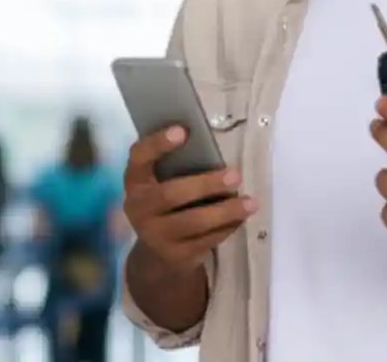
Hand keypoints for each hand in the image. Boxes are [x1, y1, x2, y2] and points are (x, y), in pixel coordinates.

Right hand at [123, 126, 256, 276]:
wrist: (157, 256)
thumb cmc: (167, 205)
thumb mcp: (162, 184)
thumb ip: (178, 167)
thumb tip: (214, 153)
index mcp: (136, 182)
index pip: (139, 158)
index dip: (157, 144)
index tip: (183, 131)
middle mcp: (139, 209)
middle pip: (170, 195)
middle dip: (205, 184)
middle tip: (236, 175)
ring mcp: (156, 236)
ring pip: (193, 222)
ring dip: (225, 211)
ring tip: (250, 202)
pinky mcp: (176, 256)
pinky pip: (206, 240)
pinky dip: (227, 227)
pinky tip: (241, 217)